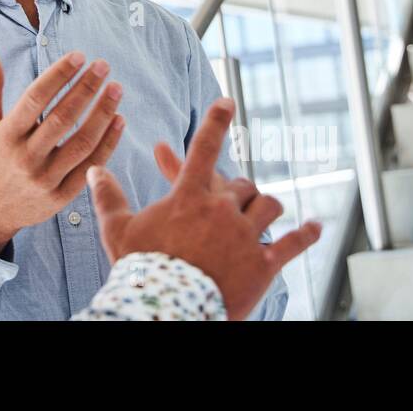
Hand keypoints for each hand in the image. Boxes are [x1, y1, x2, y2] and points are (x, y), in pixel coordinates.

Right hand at [0, 50, 124, 254]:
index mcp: (6, 135)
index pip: (36, 98)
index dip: (58, 75)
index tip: (79, 56)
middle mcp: (26, 157)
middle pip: (62, 118)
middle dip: (86, 88)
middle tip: (103, 65)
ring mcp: (45, 179)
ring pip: (81, 142)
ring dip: (102, 113)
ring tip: (116, 88)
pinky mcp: (61, 197)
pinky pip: (90, 167)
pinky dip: (108, 143)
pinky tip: (119, 120)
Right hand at [89, 98, 320, 319]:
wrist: (167, 310)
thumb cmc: (141, 270)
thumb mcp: (118, 230)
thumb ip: (108, 197)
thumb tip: (95, 170)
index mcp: (188, 198)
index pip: (203, 149)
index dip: (216, 121)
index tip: (227, 102)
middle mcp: (221, 211)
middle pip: (240, 184)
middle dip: (234, 189)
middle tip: (225, 199)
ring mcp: (245, 237)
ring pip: (269, 205)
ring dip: (265, 206)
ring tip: (261, 212)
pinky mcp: (264, 265)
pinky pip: (293, 243)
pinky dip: (307, 234)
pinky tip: (317, 227)